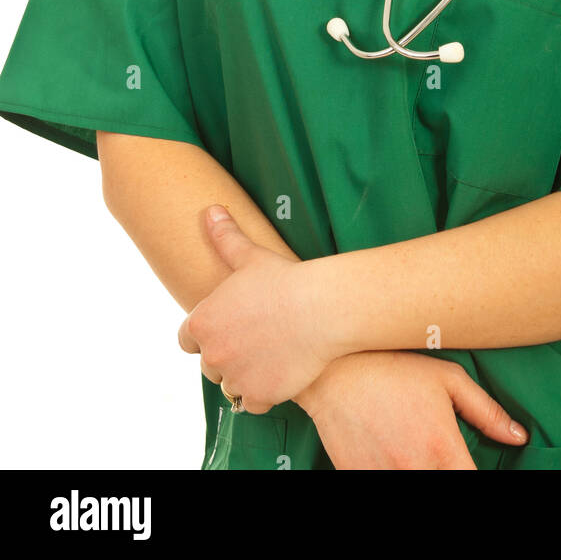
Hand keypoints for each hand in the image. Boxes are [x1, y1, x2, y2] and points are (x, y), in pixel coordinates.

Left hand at [177, 206, 332, 412]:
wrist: (320, 309)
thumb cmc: (284, 279)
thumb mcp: (250, 256)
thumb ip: (225, 238)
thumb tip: (211, 210)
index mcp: (202, 322)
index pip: (187, 339)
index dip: (205, 333)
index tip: (227, 328)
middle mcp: (212, 354)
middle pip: (209, 364)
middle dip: (227, 355)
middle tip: (254, 339)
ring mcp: (235, 378)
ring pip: (230, 386)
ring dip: (243, 376)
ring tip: (268, 356)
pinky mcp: (259, 396)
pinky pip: (253, 403)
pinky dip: (264, 393)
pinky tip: (280, 372)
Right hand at [295, 350, 528, 469]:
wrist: (335, 368)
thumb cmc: (395, 367)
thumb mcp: (448, 379)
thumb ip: (486, 411)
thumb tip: (519, 437)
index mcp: (442, 448)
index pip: (471, 484)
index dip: (472, 476)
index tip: (468, 468)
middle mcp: (414, 469)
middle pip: (442, 488)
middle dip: (446, 473)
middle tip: (437, 457)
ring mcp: (383, 477)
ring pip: (412, 489)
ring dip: (418, 473)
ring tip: (415, 454)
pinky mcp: (357, 479)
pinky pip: (380, 486)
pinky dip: (391, 474)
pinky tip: (392, 456)